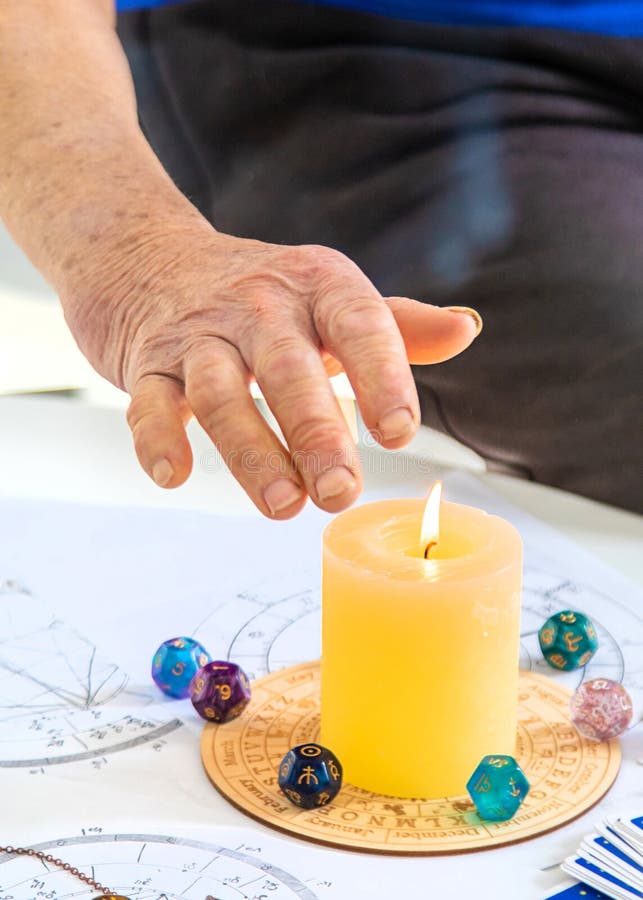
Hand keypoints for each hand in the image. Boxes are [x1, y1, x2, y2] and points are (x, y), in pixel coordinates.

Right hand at [65, 227, 480, 517]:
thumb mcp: (330, 296)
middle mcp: (258, 306)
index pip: (357, 323)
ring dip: (250, 451)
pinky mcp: (148, 363)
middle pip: (287, 368)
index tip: (400, 433)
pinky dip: (156, 438)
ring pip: (220, 391)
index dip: (381, 375)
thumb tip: (466, 329)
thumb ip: (396, 324)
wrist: (151, 259)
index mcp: (316, 285)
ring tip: (283, 504)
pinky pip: (147, 400)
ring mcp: (199, 334)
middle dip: (316, 432)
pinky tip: (175, 474)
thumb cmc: (263, 296)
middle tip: (340, 492)